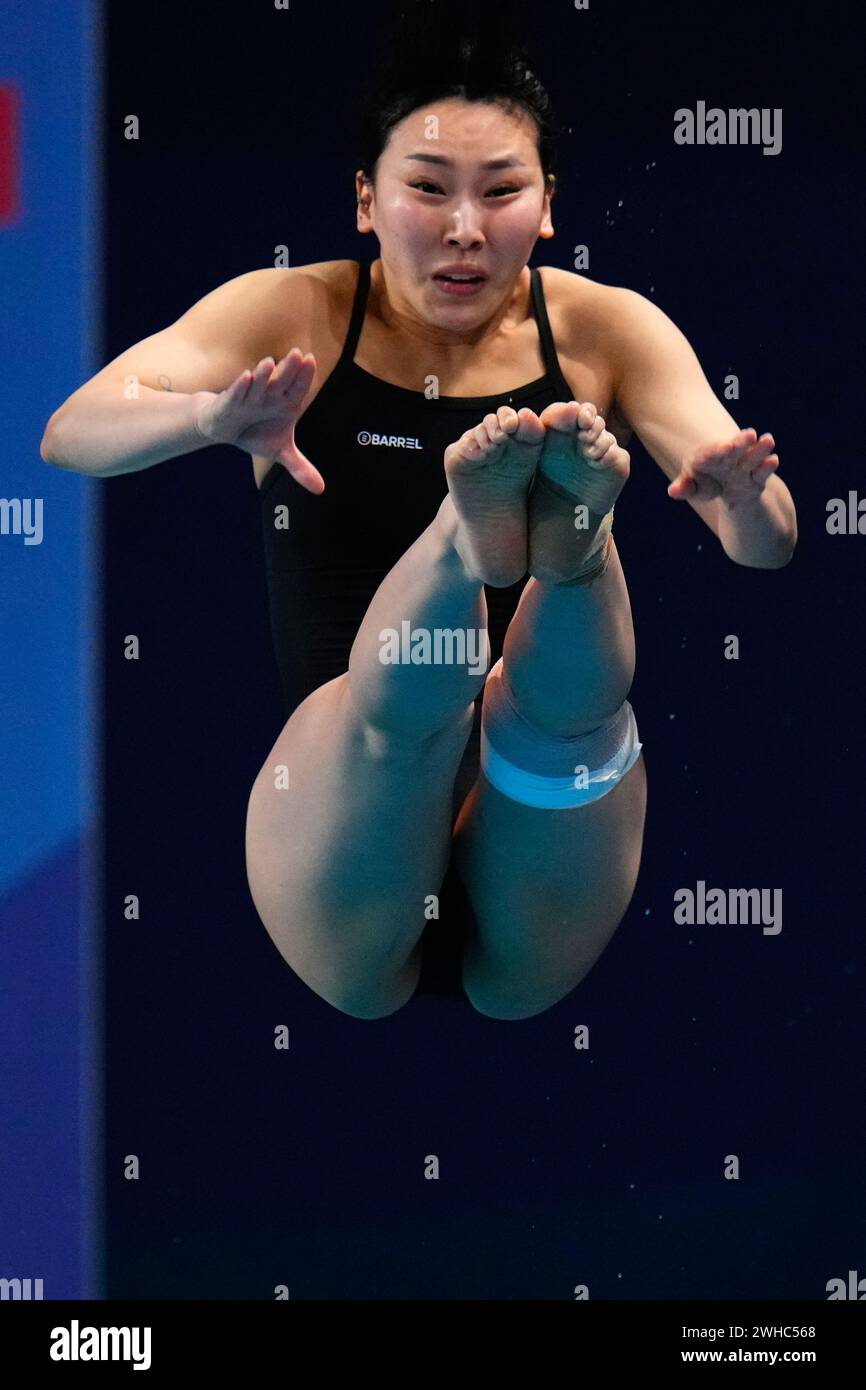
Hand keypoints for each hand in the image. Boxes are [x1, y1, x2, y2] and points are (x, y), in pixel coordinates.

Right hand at [195, 349, 323, 493]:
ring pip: (257, 384)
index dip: (304, 376)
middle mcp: (267, 396)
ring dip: (263, 374)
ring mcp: (248, 397)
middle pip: (280, 381)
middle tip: (298, 354)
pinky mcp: (229, 403)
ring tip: (270, 362)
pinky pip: (235, 394)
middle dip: (288, 369)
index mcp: (283, 403)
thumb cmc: (255, 431)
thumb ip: (300, 467)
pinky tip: (245, 377)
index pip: (297, 388)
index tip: (310, 360)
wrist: (224, 429)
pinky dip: (240, 387)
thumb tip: (320, 489)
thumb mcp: (279, 451)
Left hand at [668, 428, 778, 509]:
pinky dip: (767, 466)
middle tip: (750, 435)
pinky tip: (773, 460)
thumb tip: (673, 491)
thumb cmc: (702, 482)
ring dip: (760, 449)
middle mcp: (729, 457)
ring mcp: (744, 465)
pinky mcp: (757, 476)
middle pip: (736, 447)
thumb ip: (685, 487)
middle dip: (742, 441)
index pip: (712, 452)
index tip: (727, 447)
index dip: (718, 450)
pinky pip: (763, 470)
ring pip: (753, 455)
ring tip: (768, 440)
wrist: (723, 487)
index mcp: (709, 457)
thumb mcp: (692, 486)